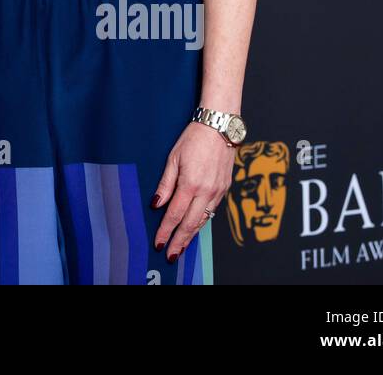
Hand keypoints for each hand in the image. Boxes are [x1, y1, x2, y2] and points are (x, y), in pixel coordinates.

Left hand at [151, 122, 234, 261]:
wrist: (219, 128)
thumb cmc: (193, 139)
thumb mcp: (173, 158)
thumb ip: (165, 183)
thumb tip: (157, 204)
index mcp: (191, 183)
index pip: (175, 214)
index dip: (166, 231)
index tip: (159, 242)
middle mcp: (206, 191)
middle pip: (190, 223)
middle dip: (179, 241)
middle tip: (170, 255)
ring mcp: (218, 191)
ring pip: (203, 220)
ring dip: (191, 235)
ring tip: (182, 247)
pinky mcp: (225, 189)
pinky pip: (212, 211)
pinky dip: (202, 222)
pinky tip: (195, 227)